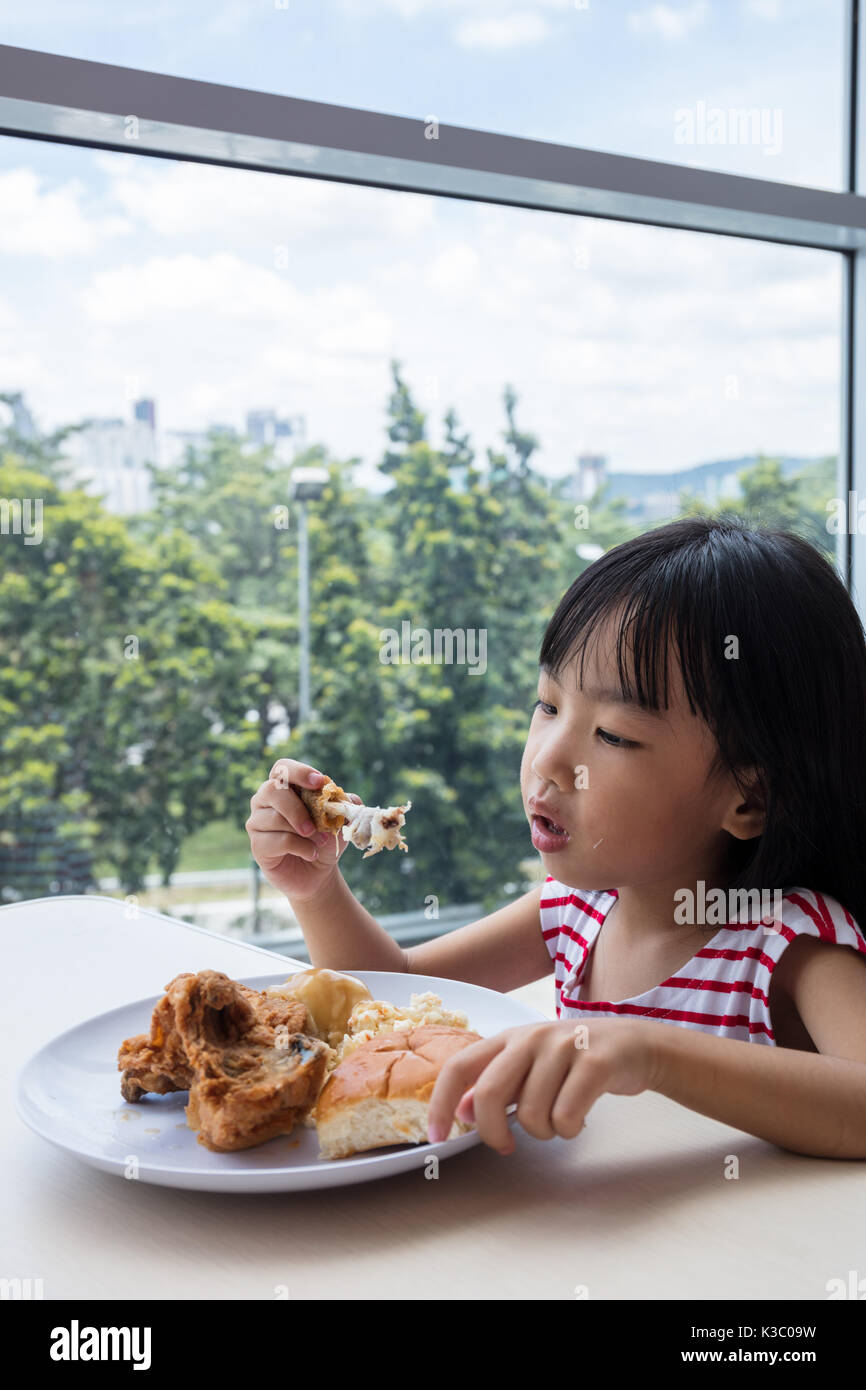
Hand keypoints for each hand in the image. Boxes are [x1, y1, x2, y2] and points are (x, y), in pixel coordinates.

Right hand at [245, 758, 361, 900]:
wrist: (317, 873)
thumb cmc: (324, 840)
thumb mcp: (339, 821)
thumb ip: (345, 806)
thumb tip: (351, 799)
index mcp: (284, 787)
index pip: (282, 767)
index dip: (299, 772)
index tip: (319, 782)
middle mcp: (265, 800)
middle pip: (272, 790)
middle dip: (296, 807)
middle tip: (316, 825)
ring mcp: (258, 822)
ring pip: (273, 818)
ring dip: (302, 832)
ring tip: (321, 842)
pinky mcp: (257, 845)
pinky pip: (275, 840)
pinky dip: (299, 847)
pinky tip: (311, 854)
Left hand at [426, 1017, 663, 1154]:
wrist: (635, 1045)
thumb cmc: (574, 1062)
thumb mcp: (530, 1068)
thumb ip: (495, 1086)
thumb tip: (461, 1109)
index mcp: (509, 1037)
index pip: (459, 1066)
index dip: (441, 1103)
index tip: (435, 1138)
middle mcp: (531, 1036)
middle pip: (489, 1093)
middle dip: (492, 1132)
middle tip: (505, 1145)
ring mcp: (563, 1046)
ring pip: (531, 1114)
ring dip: (543, 1132)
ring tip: (558, 1119)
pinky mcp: (595, 1063)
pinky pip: (566, 1117)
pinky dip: (570, 1130)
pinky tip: (579, 1119)